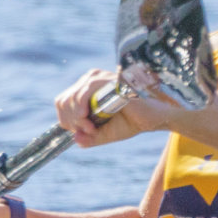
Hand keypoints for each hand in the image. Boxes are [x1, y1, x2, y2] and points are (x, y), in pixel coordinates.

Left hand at [55, 67, 171, 148]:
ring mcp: (102, 78)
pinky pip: (87, 89)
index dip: (66, 119)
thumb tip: (74, 139)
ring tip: (92, 127)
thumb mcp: (105, 134)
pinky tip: (87, 118)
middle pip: (64, 100)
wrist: (155, 118)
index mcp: (87, 90)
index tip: (81, 131)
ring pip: (73, 96)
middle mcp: (92, 80)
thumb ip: (89, 138)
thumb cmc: (132, 122)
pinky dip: (82, 106)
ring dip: (77, 117)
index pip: (62, 101)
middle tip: (88, 131)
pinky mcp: (111, 80)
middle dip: (71, 120)